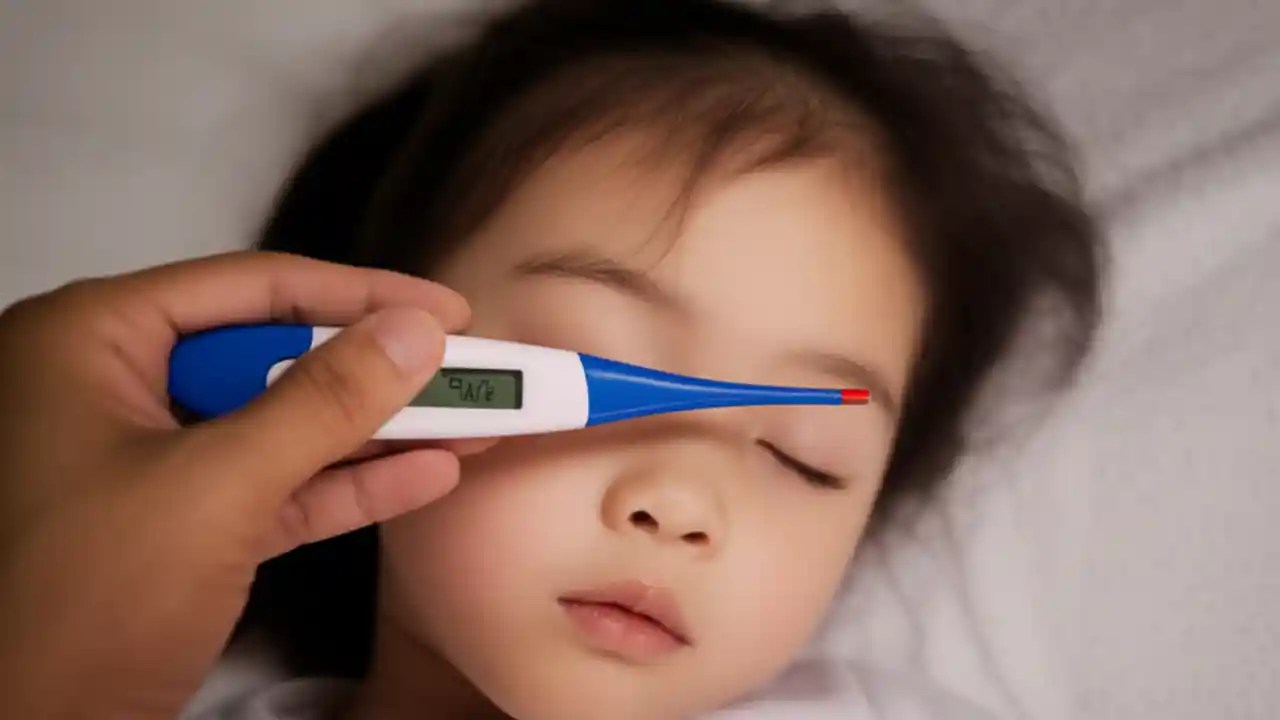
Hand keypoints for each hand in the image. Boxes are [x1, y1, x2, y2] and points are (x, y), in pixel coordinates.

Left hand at [0, 252, 492, 718]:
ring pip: (282, 425)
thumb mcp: (216, 488)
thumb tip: (417, 330)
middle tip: (468, 371)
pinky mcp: (179, 528)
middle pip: (272, 358)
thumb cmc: (88, 601)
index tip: (448, 312)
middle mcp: (116, 386)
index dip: (360, 295)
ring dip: (377, 431)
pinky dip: (348, 486)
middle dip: (376, 374)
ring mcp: (146, 461)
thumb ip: (324, 403)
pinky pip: (276, 487)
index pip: (250, 289)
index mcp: (90, 341)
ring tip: (473, 422)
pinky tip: (427, 474)